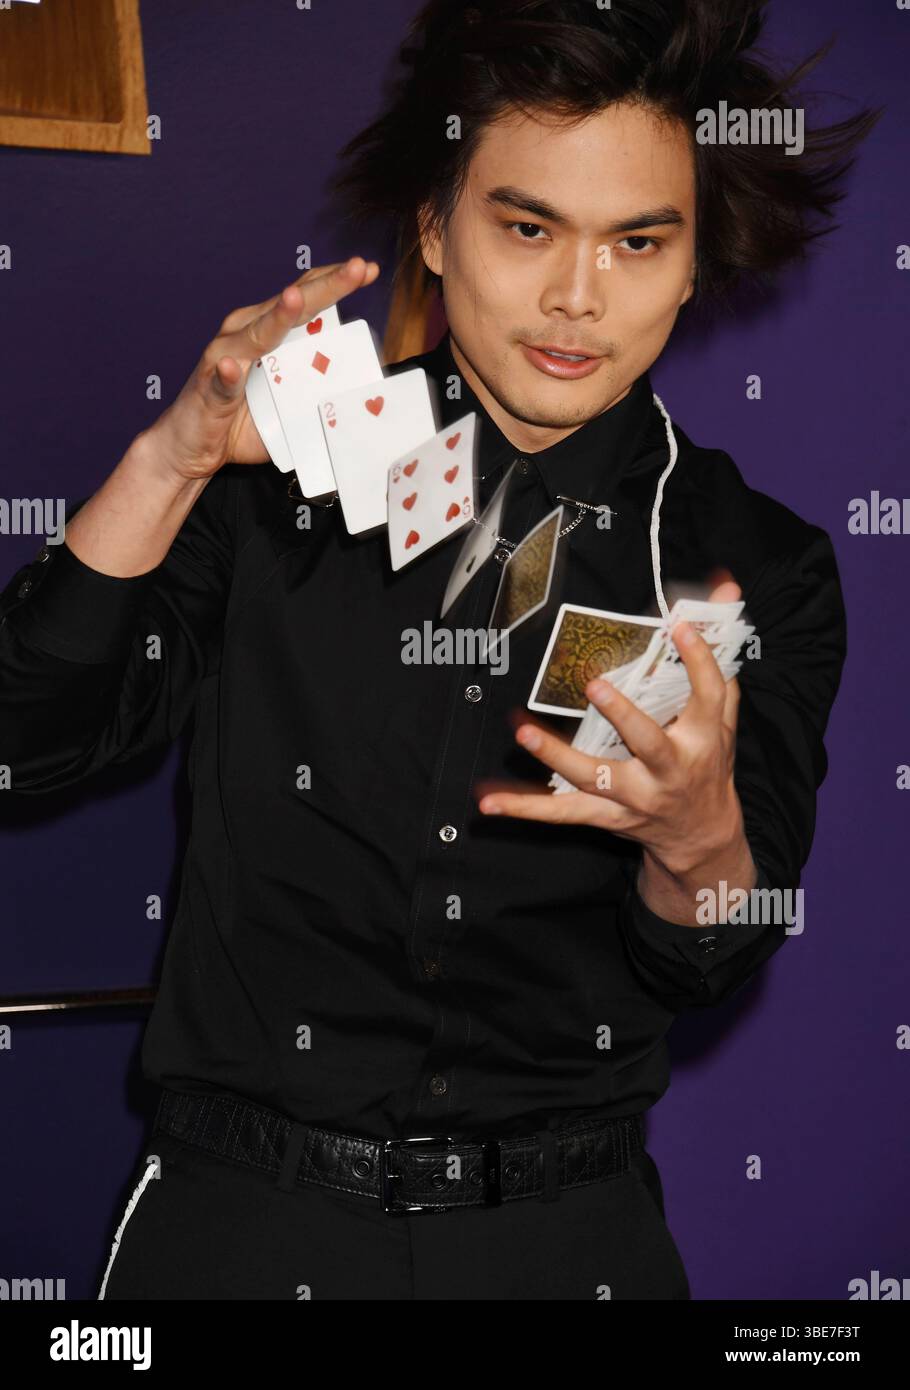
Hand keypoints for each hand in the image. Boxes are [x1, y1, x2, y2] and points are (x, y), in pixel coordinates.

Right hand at [138, 257, 379, 483]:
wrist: (190, 449)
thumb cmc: (239, 423)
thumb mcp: (289, 407)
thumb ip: (316, 396)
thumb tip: (358, 401)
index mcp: (267, 332)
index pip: (304, 297)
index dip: (334, 281)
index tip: (367, 269)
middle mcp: (245, 333)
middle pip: (289, 304)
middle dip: (325, 286)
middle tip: (357, 268)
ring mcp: (224, 358)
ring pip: (256, 333)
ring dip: (277, 316)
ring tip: (296, 299)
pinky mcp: (208, 388)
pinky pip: (220, 379)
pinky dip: (228, 373)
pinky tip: (235, 366)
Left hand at [477, 581, 754, 898]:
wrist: (700, 833)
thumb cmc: (706, 762)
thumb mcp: (721, 715)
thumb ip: (717, 651)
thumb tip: (724, 587)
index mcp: (703, 739)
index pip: (707, 695)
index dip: (697, 660)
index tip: (679, 625)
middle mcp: (670, 769)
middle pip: (648, 741)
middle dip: (623, 715)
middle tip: (595, 685)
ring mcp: (635, 796)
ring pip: (593, 777)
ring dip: (556, 755)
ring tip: (525, 733)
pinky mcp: (606, 814)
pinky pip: (560, 813)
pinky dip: (523, 808)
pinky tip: (489, 802)